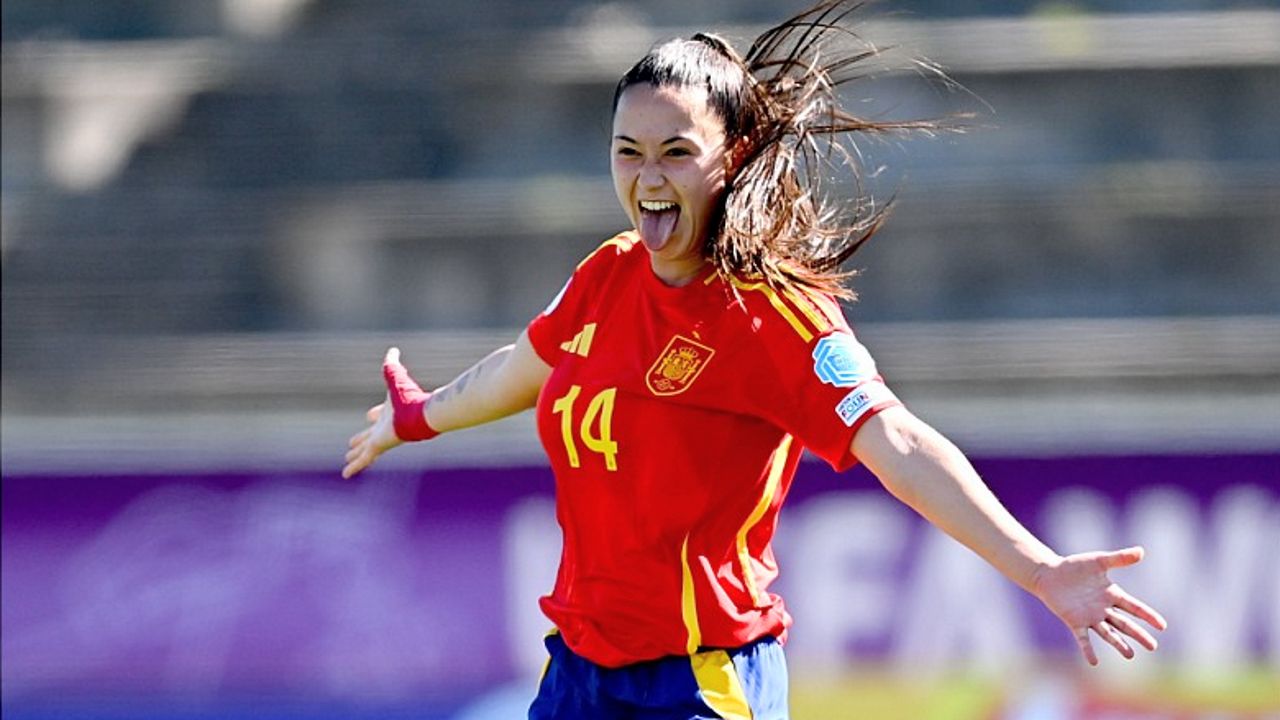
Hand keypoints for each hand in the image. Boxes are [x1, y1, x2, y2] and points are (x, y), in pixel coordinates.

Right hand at [342, 347, 430, 478]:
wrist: (420, 413)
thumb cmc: (409, 395)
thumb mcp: (395, 375)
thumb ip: (392, 364)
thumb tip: (393, 349)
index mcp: (389, 412)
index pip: (379, 415)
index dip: (374, 414)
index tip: (369, 415)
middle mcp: (385, 427)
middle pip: (370, 435)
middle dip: (361, 439)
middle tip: (352, 444)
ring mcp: (381, 439)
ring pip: (365, 450)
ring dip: (356, 455)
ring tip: (347, 460)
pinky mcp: (378, 447)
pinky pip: (363, 459)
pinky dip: (354, 467)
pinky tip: (346, 475)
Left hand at [1031, 546, 1167, 664]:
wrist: (1050, 574)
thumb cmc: (1075, 566)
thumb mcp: (1099, 561)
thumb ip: (1119, 558)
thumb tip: (1141, 551)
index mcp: (1112, 594)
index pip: (1134, 607)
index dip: (1148, 616)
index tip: (1162, 625)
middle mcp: (1104, 609)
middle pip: (1125, 624)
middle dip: (1138, 634)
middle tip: (1152, 646)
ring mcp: (1090, 617)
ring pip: (1108, 633)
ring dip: (1118, 644)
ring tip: (1130, 655)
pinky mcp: (1074, 622)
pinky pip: (1083, 638)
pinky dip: (1088, 649)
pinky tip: (1094, 662)